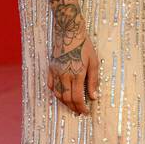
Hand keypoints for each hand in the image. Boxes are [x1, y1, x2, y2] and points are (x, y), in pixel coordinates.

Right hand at [48, 0, 99, 114]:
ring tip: (72, 105)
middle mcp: (64, 75)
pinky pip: (51, 85)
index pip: (77, 98)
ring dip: (64, 102)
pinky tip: (61, 95)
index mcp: (76, 74)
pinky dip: (56, 93)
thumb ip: (93, 81)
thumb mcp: (93, 62)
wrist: (69, 31)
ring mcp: (55, 72)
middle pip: (66, 98)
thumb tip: (94, 96)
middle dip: (73, 107)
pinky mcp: (51, 68)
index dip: (81, 107)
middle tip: (79, 112)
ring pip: (57, 93)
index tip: (85, 112)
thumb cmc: (84, 45)